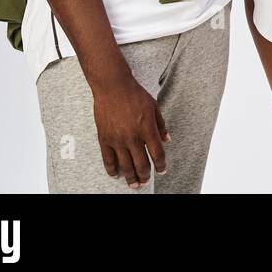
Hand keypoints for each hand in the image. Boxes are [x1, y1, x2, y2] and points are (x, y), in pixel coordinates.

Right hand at [90, 73, 167, 188]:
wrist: (113, 87)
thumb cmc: (135, 94)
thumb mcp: (154, 107)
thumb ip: (161, 125)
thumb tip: (167, 140)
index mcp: (147, 129)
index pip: (157, 153)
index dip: (161, 165)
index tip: (162, 170)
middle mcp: (133, 137)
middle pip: (141, 164)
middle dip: (145, 176)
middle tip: (146, 181)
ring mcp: (117, 139)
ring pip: (125, 165)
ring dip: (130, 177)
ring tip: (134, 184)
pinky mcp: (104, 139)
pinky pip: (108, 159)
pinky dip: (112, 169)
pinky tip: (116, 174)